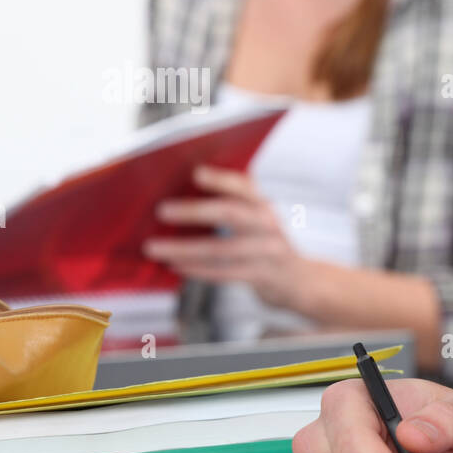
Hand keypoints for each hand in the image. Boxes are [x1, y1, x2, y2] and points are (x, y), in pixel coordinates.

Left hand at [143, 164, 308, 310]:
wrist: (299, 280)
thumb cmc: (264, 243)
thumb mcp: (257, 219)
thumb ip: (230, 205)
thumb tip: (178, 194)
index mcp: (264, 205)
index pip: (244, 186)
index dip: (221, 179)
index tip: (195, 172)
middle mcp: (269, 225)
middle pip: (231, 214)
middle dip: (194, 211)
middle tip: (161, 210)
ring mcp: (268, 252)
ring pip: (221, 249)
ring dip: (183, 249)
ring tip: (153, 248)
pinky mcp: (262, 277)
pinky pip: (224, 274)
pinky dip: (196, 270)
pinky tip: (174, 266)